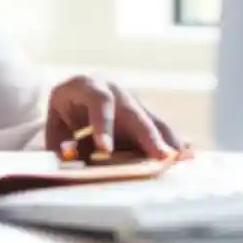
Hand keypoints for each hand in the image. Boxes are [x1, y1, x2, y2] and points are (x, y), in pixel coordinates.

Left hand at [45, 75, 191, 160]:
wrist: (74, 97)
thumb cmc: (64, 112)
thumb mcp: (55, 121)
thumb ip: (59, 140)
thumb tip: (68, 155)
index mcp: (87, 85)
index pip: (98, 100)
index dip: (103, 123)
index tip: (105, 149)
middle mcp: (115, 89)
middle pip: (134, 110)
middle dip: (148, 134)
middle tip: (160, 156)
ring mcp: (133, 101)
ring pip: (153, 119)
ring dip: (168, 140)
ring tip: (182, 157)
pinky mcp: (145, 116)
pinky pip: (161, 129)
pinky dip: (173, 142)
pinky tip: (188, 154)